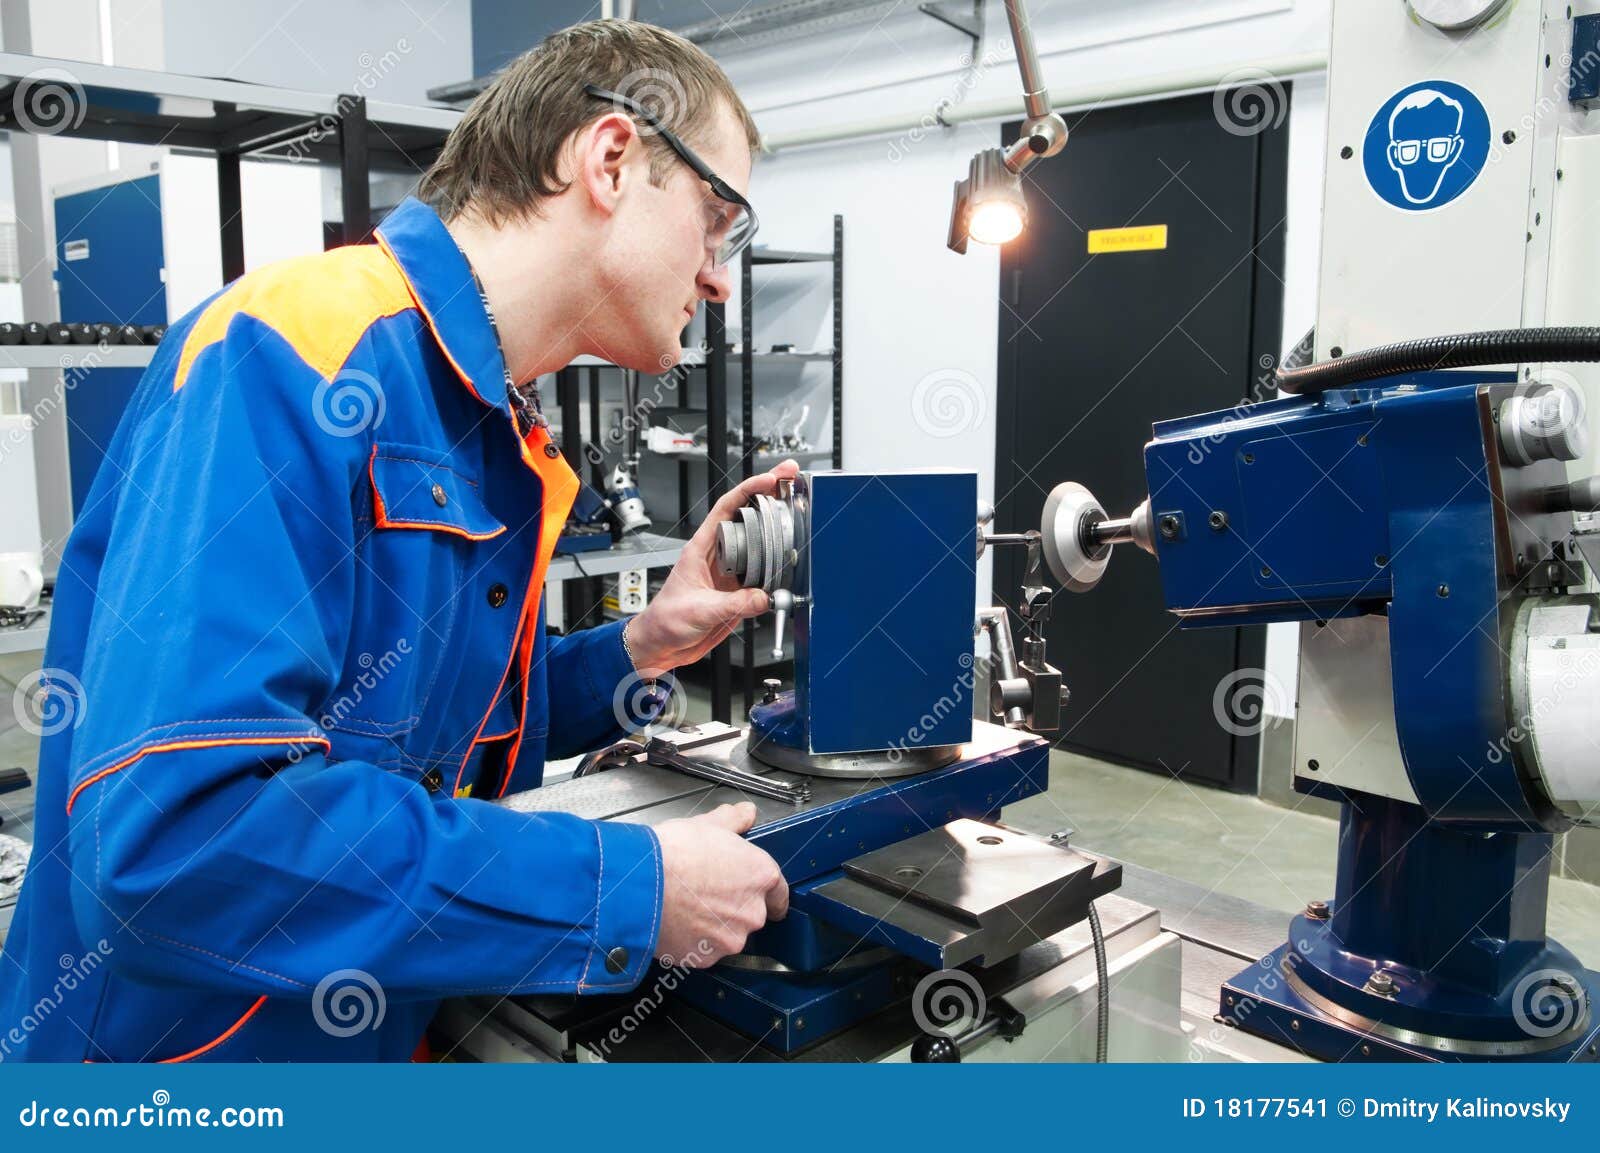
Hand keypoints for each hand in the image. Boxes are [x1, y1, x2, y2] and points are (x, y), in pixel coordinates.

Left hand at [623, 459, 799, 676]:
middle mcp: (719, 556)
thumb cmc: (665, 621)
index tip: (771, 479)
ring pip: (760, 546)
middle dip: (771, 497)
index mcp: (702, 549)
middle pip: (749, 519)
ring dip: (780, 533)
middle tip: (792, 482)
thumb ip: (734, 604)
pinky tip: (791, 566)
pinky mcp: (739, 592)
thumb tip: (763, 597)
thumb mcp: (699, 611)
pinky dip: (780, 570)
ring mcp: (731, 573)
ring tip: (799, 518)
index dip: (750, 489)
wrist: (662, 645)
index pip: (727, 508)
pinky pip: (764, 576)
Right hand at [653, 802, 788, 967]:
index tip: (756, 892)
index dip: (766, 891)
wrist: (640, 886)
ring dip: (714, 925)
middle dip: (734, 906)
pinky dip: (695, 940)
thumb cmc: (672, 855)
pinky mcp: (706, 957)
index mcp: (760, 876)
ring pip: (728, 934)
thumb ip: (733, 821)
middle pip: (752, 913)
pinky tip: (678, 921)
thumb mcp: (707, 825)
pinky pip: (705, 950)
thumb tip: (744, 814)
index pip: (779, 892)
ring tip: (688, 905)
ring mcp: (730, 938)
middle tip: (708, 890)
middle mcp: (752, 911)